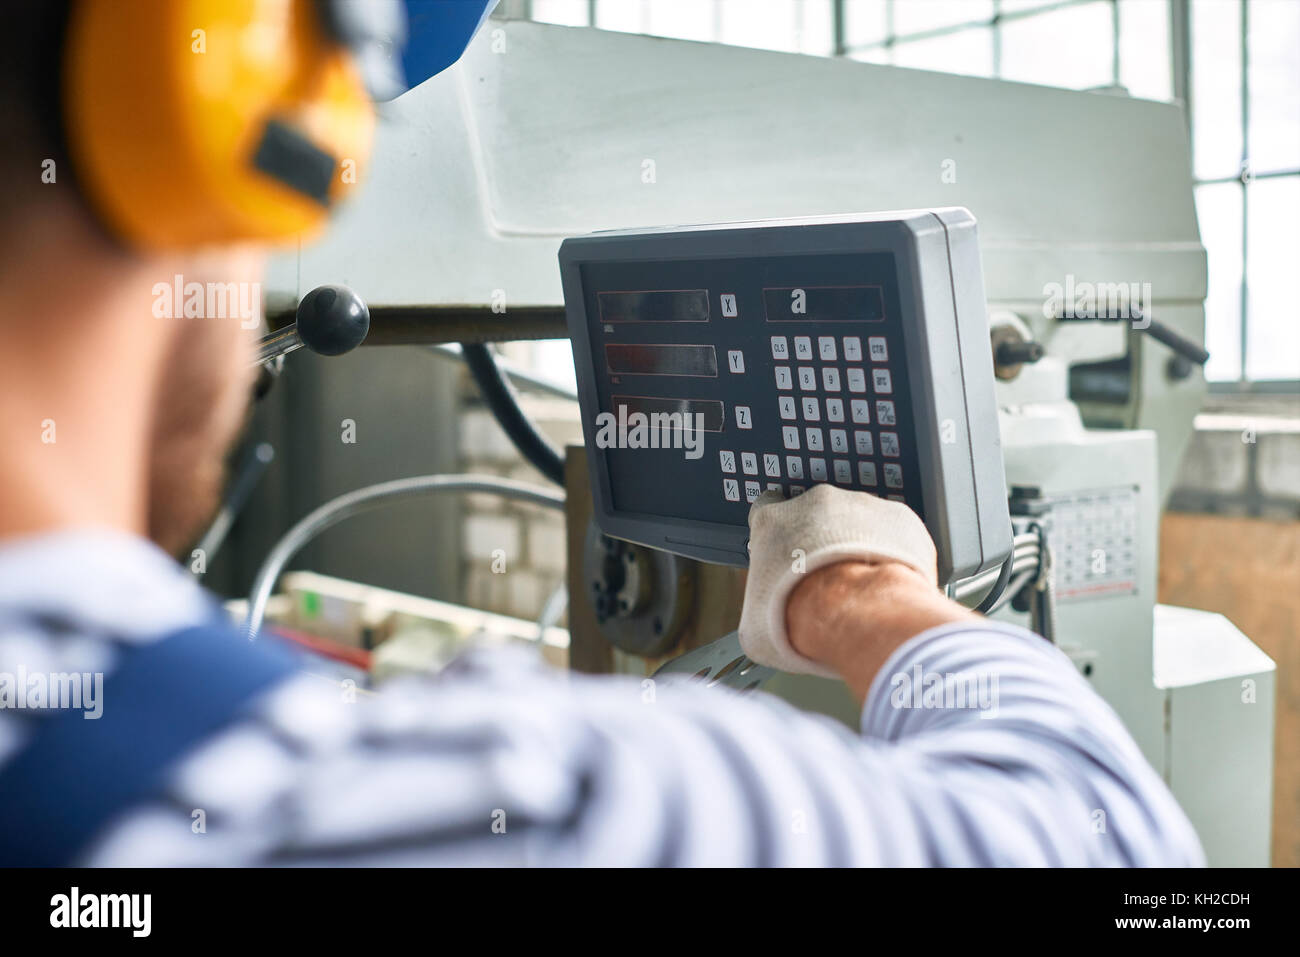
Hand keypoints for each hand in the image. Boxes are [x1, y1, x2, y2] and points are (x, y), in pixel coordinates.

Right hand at [739, 484, 970, 695]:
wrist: (856, 615)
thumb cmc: (805, 617)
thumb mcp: (757, 624)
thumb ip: (760, 602)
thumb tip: (767, 618)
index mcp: (772, 520)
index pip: (767, 509)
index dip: (777, 532)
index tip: (785, 550)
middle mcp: (815, 502)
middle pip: (817, 513)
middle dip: (822, 540)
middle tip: (829, 577)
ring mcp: (859, 505)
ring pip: (859, 520)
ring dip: (860, 546)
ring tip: (863, 584)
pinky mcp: (898, 516)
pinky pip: (895, 531)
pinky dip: (895, 552)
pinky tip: (888, 581)